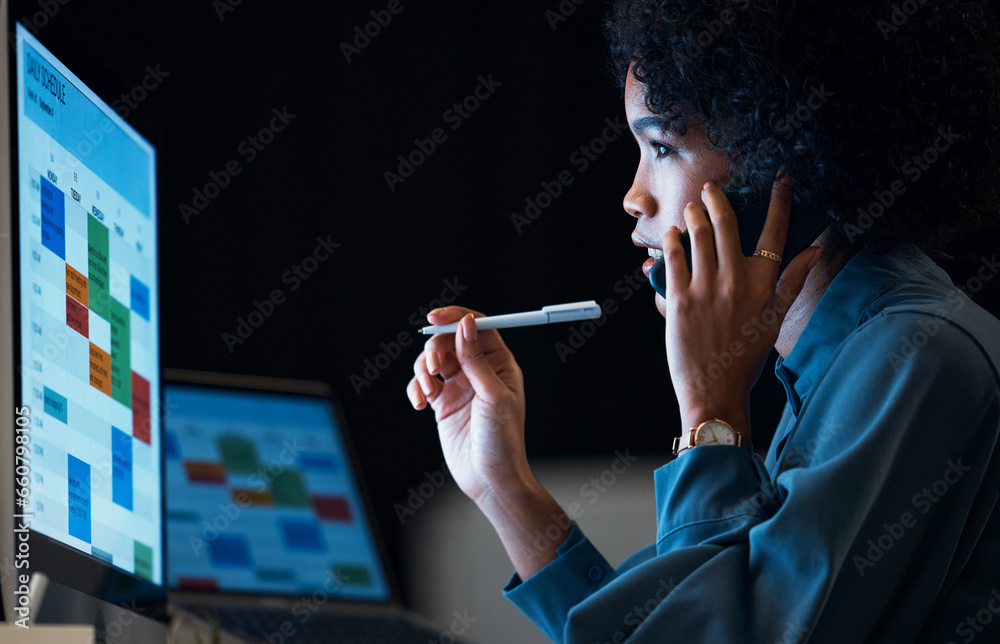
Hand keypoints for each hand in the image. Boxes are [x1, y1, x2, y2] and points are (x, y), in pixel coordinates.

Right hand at [407, 308, 529, 506]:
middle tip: (433, 368)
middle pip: (449, 340)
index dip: (455, 317)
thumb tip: (466, 323)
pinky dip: (416, 389)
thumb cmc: (502, 440)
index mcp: (499, 364)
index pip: (477, 327)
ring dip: (423, 371)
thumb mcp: (492, 395)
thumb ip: (476, 359)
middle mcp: (478, 371)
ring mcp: (459, 387)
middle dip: (435, 349)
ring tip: (428, 392)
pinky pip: (422, 384)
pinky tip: (421, 404)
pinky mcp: (442, 403)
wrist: (489, 479)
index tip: (434, 317)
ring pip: (432, 361)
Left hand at [661, 175, 821, 439]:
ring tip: (691, 208)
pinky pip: (675, 258)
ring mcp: (707, 289)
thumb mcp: (777, 318)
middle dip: (717, 199)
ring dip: (693, 214)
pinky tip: (672, 233)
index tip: (780, 177)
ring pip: (699, 235)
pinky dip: (673, 240)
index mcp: (764, 284)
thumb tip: (815, 250)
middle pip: (728, 224)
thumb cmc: (746, 357)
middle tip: (711, 189)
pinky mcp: (679, 299)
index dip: (780, 200)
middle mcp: (737, 281)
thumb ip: (794, 281)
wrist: (715, 389)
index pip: (777, 232)